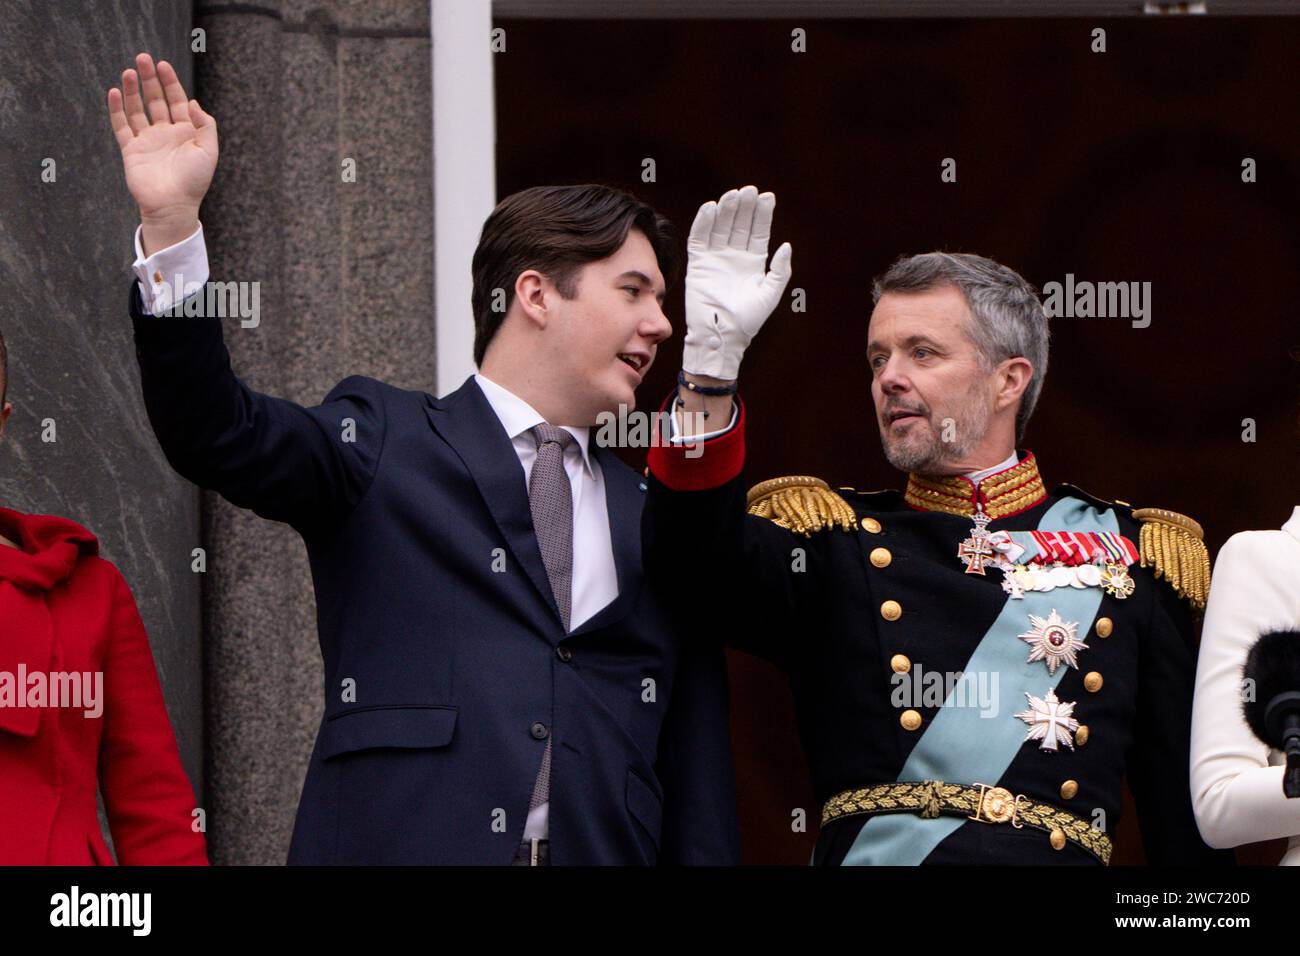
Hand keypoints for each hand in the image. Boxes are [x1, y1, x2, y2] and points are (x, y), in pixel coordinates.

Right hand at [106, 53, 217, 253]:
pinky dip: (117, 110)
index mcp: (186, 133)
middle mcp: (166, 133)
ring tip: (128, 72)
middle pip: (156, 100)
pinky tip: (114, 93)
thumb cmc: (194, 181)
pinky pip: (121, 126)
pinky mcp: (131, 150)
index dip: (170, 82)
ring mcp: (147, 141)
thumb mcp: (208, 151)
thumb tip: (193, 102)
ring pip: (137, 109)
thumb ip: (205, 125)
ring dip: (132, 90)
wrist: (172, 206)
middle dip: (149, 79)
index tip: (163, 65)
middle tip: (142, 58)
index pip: (177, 101)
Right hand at [682, 185, 792, 379]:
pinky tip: (710, 208)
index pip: (758, 231)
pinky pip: (699, 239)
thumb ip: (780, 270)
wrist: (722, 335)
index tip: (768, 197)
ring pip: (720, 227)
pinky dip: (703, 223)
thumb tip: (786, 245)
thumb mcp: (771, 294)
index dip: (763, 214)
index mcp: (753, 262)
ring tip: (733, 195)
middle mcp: (734, 256)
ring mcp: (716, 258)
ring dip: (726, 210)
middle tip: (749, 190)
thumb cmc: (748, 319)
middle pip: (740, 224)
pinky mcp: (698, 264)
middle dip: (745, 207)